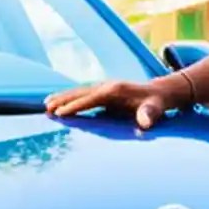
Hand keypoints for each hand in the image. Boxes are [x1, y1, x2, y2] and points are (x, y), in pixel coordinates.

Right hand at [44, 78, 185, 129]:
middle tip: (46, 108)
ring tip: (46, 104)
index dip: (75, 106)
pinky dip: (71, 98)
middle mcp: (107, 86)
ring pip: (79, 92)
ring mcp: (105, 88)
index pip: (91, 98)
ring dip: (63, 97)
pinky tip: (61, 103)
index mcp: (115, 90)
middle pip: (80, 92)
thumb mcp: (156, 109)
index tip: (60, 114)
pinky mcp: (105, 92)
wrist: (161, 92)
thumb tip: (145, 122)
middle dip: (63, 100)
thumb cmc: (157, 104)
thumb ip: (150, 114)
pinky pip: (84, 95)